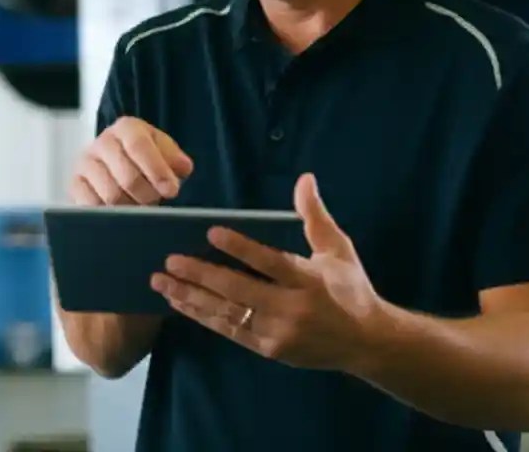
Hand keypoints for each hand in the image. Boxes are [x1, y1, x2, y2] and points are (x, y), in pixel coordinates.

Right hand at [69, 117, 193, 205]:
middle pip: (126, 176)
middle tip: (157, 201)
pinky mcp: (75, 185)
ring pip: (111, 196)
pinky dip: (112, 215)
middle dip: (147, 194)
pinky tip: (123, 213)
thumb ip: (175, 158)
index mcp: (126, 128)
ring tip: (141, 207)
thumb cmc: (146, 160)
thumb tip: (182, 167)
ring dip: (132, 208)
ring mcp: (85, 164)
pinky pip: (93, 207)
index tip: (171, 190)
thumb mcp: (165, 152)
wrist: (118, 164)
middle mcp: (102, 142)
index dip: (157, 170)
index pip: (138, 145)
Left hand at [150, 173, 386, 372]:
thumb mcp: (338, 249)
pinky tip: (181, 303)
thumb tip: (305, 179)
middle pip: (239, 289)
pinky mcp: (268, 349)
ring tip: (161, 282)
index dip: (240, 247)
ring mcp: (278, 333)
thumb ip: (315, 216)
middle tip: (169, 260)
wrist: (367, 343)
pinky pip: (229, 330)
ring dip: (191, 297)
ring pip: (227, 313)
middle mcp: (292, 309)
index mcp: (310, 280)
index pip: (270, 262)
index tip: (210, 232)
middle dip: (200, 275)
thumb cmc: (350, 288)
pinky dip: (203, 316)